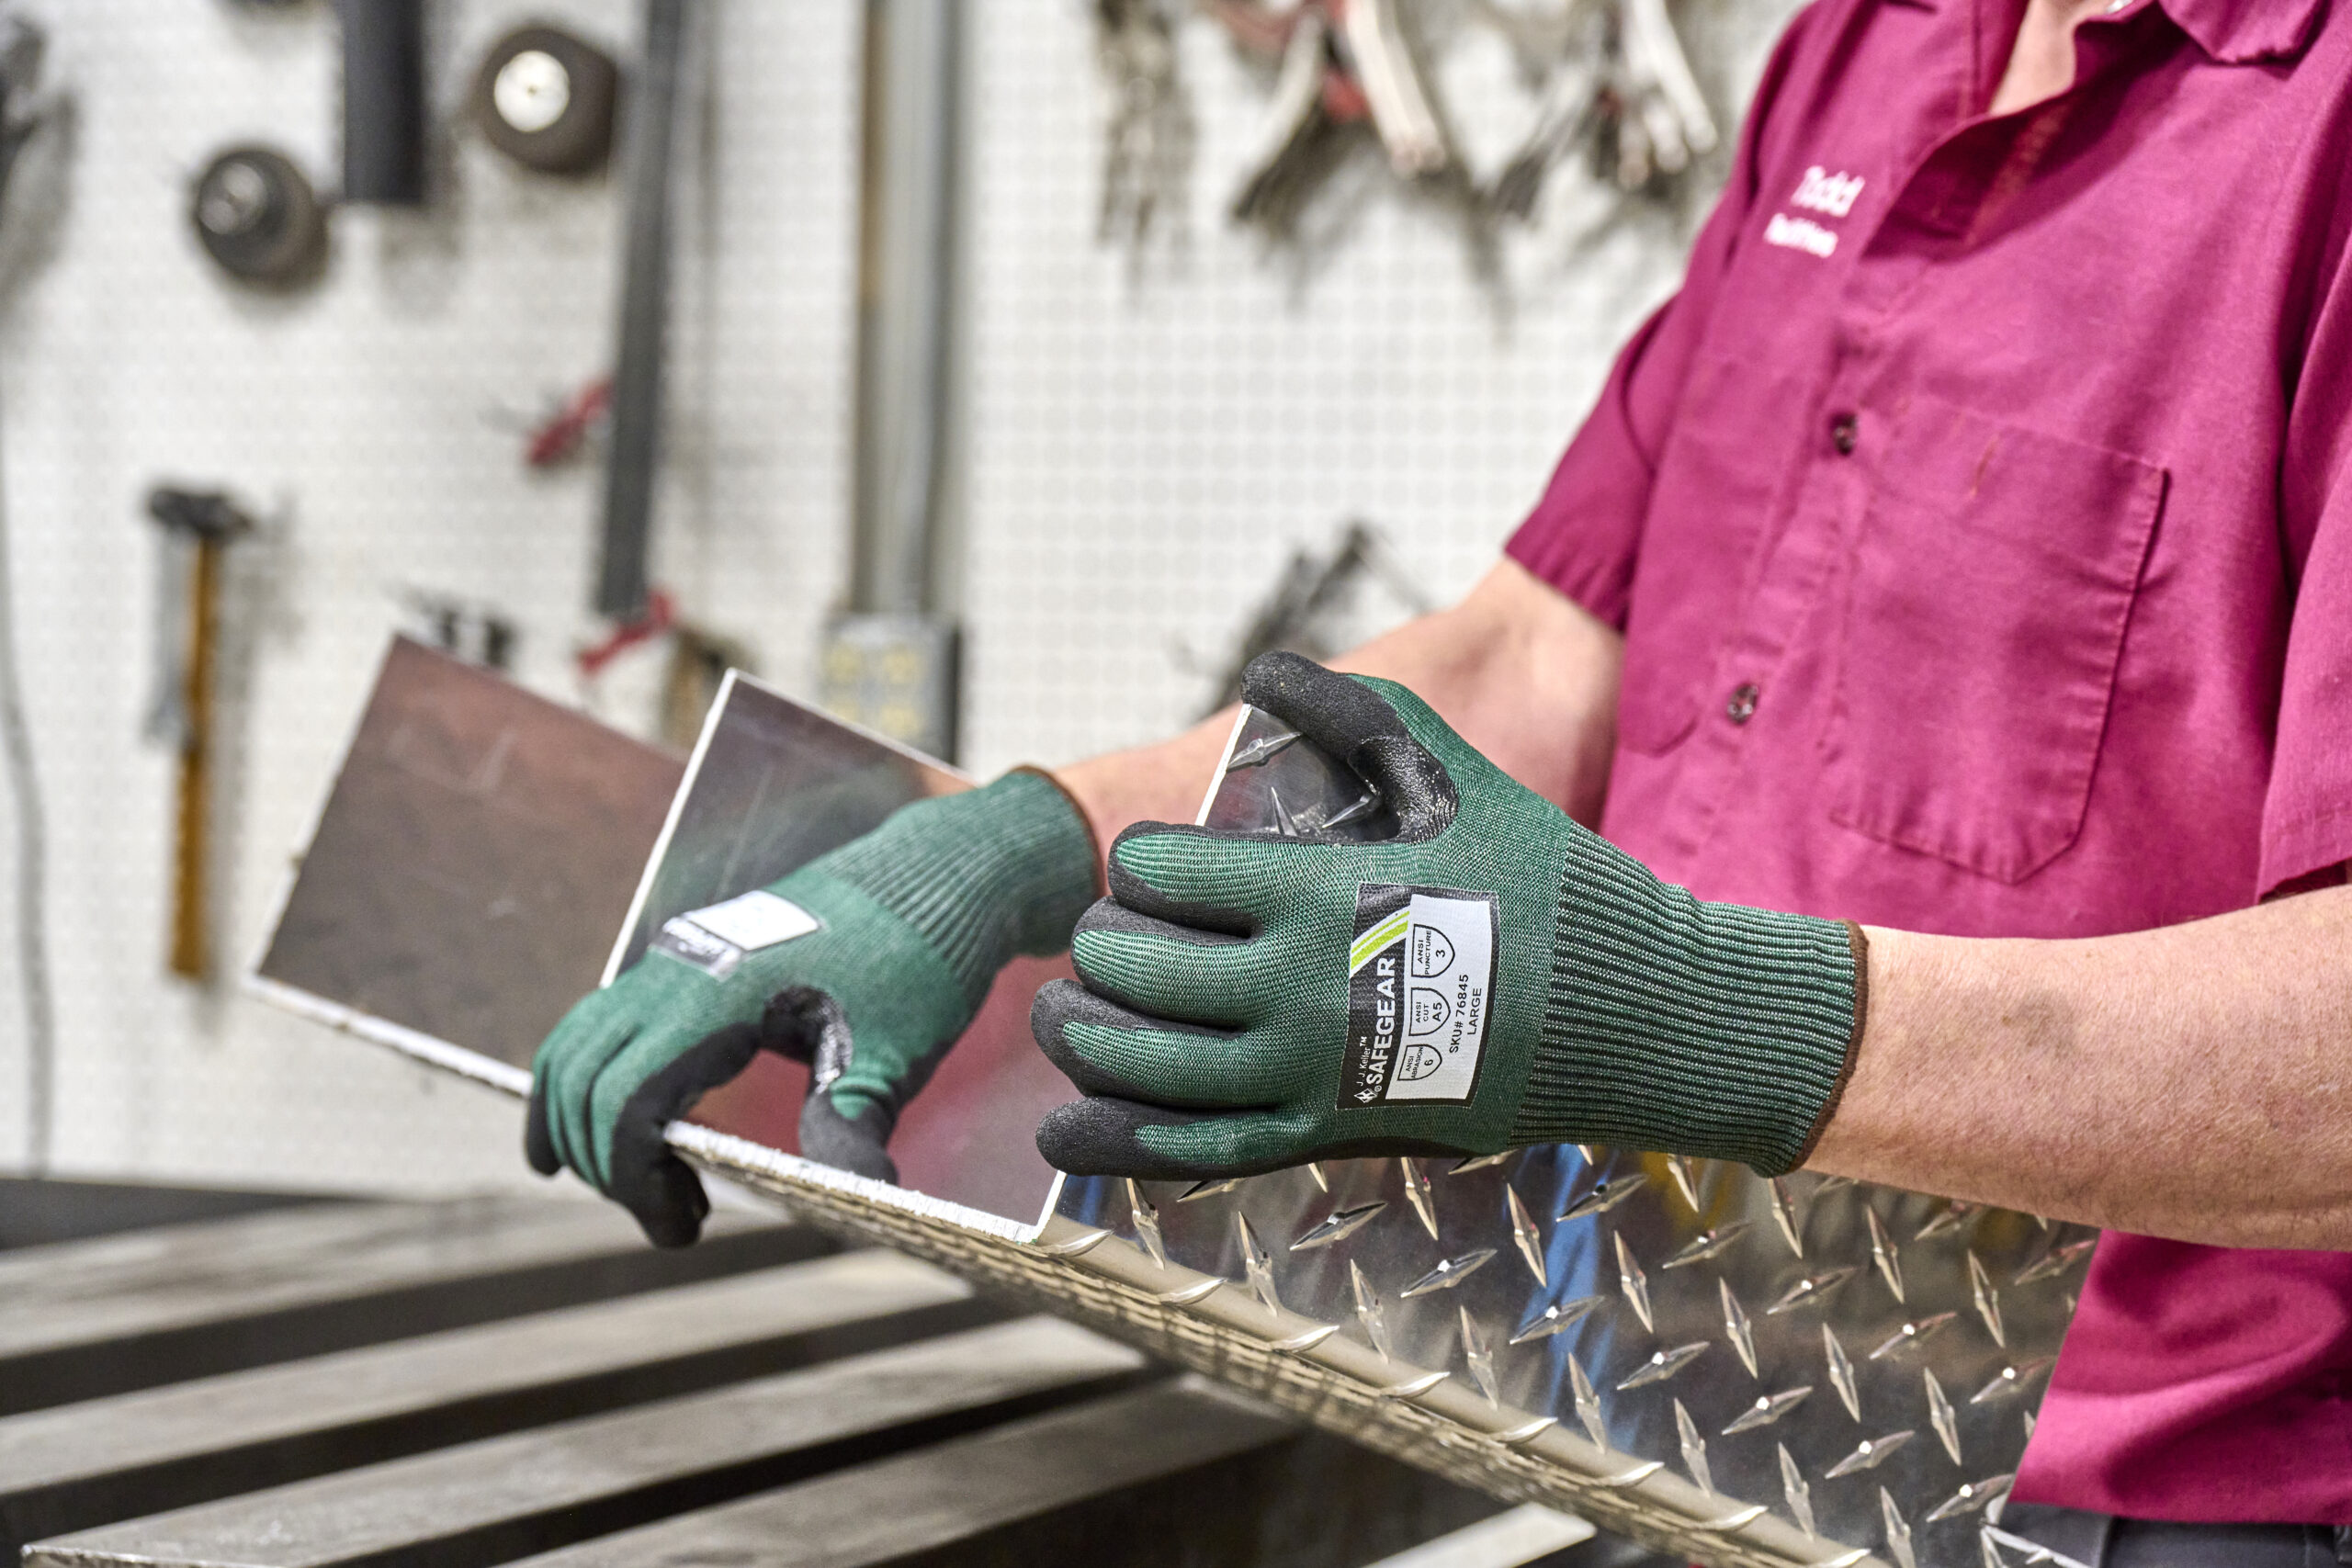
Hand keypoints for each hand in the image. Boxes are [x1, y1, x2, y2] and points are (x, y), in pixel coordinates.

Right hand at [529, 768, 1097, 1244]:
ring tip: (640, 1185)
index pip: (625, 1102)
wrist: (925, 883)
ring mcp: (671, 960)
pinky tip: (601, 1130)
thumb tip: (861, 1197)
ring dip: (581, 1124)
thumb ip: (855, 1127)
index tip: (683, 1230)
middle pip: (581, 1082)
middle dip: (606, 1164)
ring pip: (574, 1047)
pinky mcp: (681, 961)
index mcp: (717, 997)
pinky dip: (583, 1079)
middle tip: (678, 1216)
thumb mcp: (890, 1055)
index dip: (634, 1180)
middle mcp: (675, 971)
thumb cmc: (912, 968)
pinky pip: (599, 1023)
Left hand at [1031, 652, 1864, 1181]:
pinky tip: (1072, 1127)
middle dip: (1100, 950)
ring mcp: (1311, 1075)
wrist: (1623, 1009)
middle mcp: (1299, 992)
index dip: (1136, 867)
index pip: (1165, 879)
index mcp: (1317, 894)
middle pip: (1140, 974)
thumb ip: (1354, 715)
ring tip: (1064, 1016)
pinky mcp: (1329, 1135)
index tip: (1146, 867)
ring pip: (1150, 1068)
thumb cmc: (1539, 878)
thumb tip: (1268, 669)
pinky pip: (1200, 1152)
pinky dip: (1122, 1142)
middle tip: (1101, 939)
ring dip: (1086, 1040)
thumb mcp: (1450, 775)